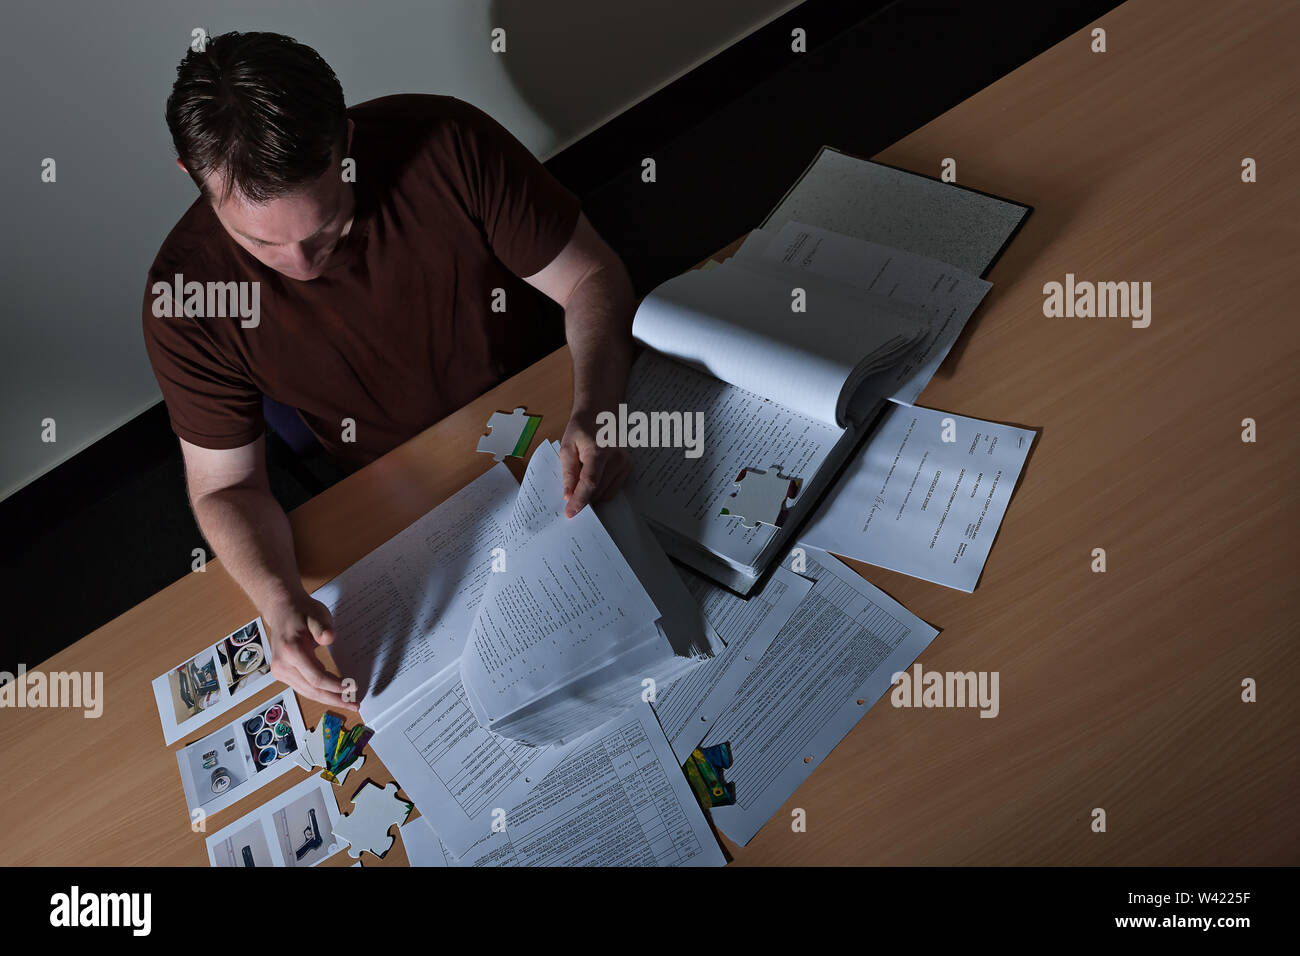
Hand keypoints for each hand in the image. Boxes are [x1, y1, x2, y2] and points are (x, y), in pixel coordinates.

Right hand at [263, 594, 358, 711]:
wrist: (281, 609)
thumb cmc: (301, 611)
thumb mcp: (317, 614)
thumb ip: (322, 627)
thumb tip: (328, 637)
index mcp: (291, 651)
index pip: (316, 678)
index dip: (335, 686)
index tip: (352, 687)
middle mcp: (282, 665)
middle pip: (312, 690)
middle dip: (334, 699)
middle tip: (354, 704)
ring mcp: (280, 671)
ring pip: (307, 692)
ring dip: (327, 698)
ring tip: (346, 702)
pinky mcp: (281, 673)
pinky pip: (303, 687)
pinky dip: (318, 692)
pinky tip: (332, 694)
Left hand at [559, 410, 631, 516]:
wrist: (601, 413)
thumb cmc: (582, 428)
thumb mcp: (567, 446)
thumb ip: (568, 472)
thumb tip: (568, 495)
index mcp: (599, 451)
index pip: (590, 482)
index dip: (580, 500)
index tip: (570, 513)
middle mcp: (617, 458)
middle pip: (598, 491)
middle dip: (583, 497)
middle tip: (571, 491)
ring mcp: (625, 463)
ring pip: (606, 493)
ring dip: (592, 494)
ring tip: (584, 476)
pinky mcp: (629, 467)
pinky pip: (613, 489)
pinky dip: (601, 490)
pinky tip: (594, 477)